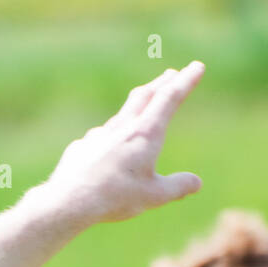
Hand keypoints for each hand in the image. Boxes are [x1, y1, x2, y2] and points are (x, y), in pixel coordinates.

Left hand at [41, 61, 204, 225]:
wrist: (71, 200)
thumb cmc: (115, 197)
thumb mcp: (154, 196)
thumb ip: (177, 187)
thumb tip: (196, 183)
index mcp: (146, 133)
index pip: (169, 99)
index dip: (186, 82)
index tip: (196, 66)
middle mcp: (123, 127)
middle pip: (145, 96)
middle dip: (161, 84)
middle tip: (172, 75)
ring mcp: (100, 135)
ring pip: (123, 113)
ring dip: (137, 104)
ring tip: (144, 101)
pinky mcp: (83, 147)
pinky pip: (102, 136)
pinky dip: (113, 133)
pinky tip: (111, 142)